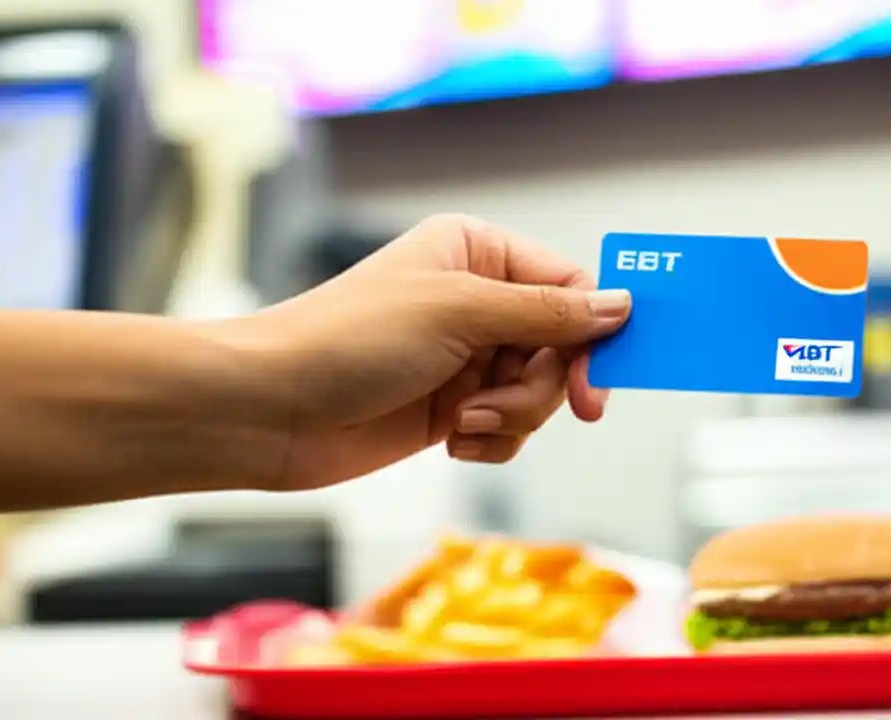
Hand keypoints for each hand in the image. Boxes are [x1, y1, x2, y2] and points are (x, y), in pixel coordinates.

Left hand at [224, 214, 630, 490]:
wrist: (270, 411)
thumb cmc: (350, 339)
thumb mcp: (458, 312)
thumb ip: (547, 313)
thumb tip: (621, 306)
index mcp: (478, 252)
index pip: (571, 285)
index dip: (595, 333)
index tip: (598, 384)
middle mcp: (477, 301)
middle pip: (563, 347)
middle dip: (541, 387)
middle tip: (503, 409)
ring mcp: (466, 358)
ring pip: (540, 394)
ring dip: (510, 417)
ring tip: (460, 422)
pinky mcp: (454, 409)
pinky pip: (511, 429)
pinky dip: (490, 441)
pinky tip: (451, 440)